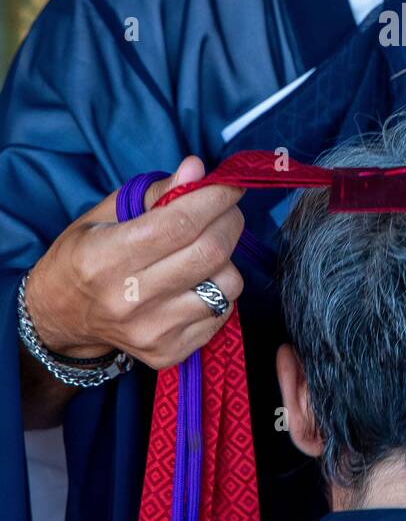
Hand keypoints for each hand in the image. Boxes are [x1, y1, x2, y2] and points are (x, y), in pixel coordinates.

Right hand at [25, 156, 244, 370]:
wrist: (61, 317)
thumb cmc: (85, 256)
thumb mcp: (105, 214)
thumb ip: (155, 191)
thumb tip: (196, 168)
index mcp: (105, 258)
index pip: (179, 223)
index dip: (214, 198)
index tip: (229, 185)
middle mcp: (128, 300)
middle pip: (209, 252)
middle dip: (229, 220)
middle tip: (225, 209)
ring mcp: (151, 331)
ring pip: (226, 285)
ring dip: (227, 259)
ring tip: (205, 249)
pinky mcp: (169, 352)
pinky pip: (223, 313)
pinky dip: (219, 289)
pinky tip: (196, 281)